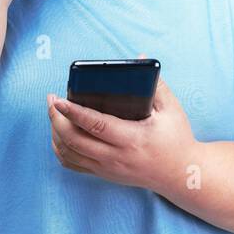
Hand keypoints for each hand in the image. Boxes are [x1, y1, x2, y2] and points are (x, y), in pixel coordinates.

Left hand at [47, 55, 198, 192]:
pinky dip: (61, 149)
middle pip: (74, 140)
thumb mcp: (172, 110)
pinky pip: (72, 164)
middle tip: (52, 100)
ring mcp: (108, 168)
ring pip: (69, 153)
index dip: (74, 111)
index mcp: (133, 139)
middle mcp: (116, 157)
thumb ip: (156, 84)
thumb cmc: (177, 139)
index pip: (96, 125)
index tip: (58, 99)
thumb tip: (140, 58)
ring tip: (54, 114)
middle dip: (56, 119)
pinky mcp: (104, 174)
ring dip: (55, 133)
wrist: (181, 174)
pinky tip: (59, 135)